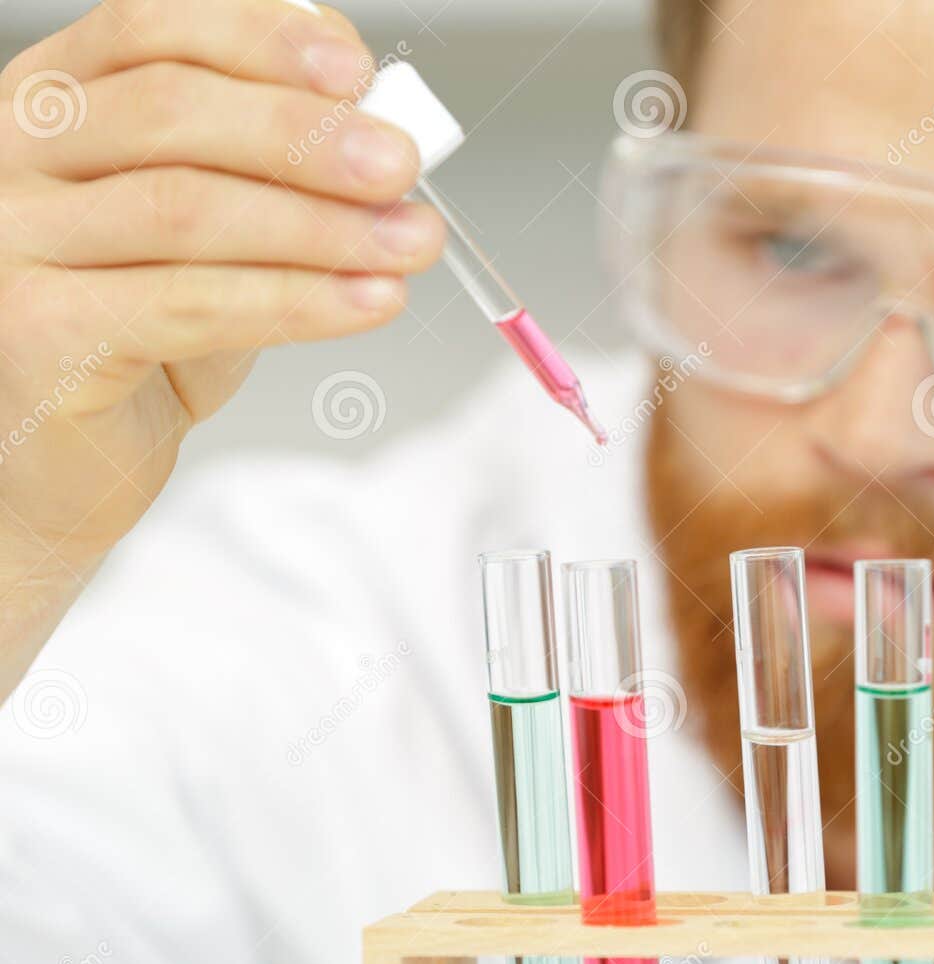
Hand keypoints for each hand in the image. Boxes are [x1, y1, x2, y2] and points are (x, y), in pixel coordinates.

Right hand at [0, 0, 443, 692]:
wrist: (55, 466)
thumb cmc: (128, 342)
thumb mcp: (202, 239)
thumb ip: (263, 178)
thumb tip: (378, 136)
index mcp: (49, 108)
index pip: (145, 34)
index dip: (256, 38)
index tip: (355, 68)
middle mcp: (10, 161)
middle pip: (169, 114)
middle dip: (305, 137)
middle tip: (400, 166)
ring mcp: (9, 246)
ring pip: (187, 209)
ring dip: (322, 225)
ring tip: (409, 242)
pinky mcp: (37, 335)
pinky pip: (190, 304)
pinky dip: (297, 301)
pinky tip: (367, 301)